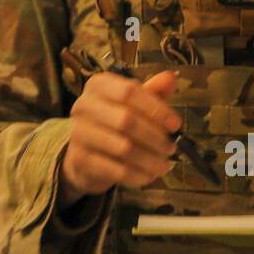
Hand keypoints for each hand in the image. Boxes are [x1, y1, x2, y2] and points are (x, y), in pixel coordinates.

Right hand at [58, 70, 180, 209]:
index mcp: (98, 85)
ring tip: (164, 164)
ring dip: (149, 159)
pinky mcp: (79, 159)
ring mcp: (78, 133)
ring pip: (123, 147)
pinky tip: (149, 176)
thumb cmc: (112, 121)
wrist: (83, 152)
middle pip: (126, 120)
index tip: (175, 124)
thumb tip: (170, 77)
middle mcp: (83, 105)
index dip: (156, 108)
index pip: (129, 91)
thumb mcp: (132, 103)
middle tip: (171, 148)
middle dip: (154, 137)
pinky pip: (115, 170)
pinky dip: (137, 175)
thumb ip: (152, 91)